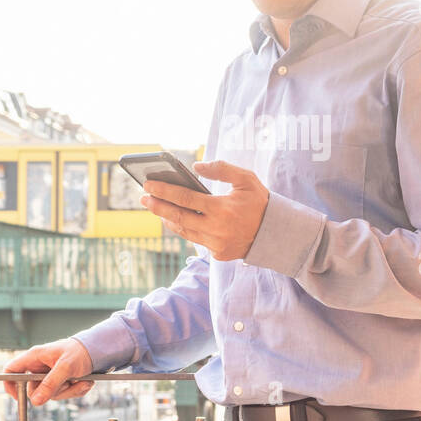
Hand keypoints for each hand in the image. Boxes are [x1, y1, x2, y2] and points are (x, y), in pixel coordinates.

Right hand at [2, 338, 94, 405]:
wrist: (99, 351)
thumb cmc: (81, 351)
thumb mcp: (66, 367)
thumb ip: (50, 384)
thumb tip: (35, 401)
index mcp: (35, 357)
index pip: (10, 370)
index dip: (9, 384)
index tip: (17, 397)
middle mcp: (40, 367)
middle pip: (34, 390)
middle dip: (53, 392)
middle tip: (68, 384)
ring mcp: (50, 376)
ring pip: (51, 395)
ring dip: (69, 390)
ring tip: (81, 380)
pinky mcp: (61, 382)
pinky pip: (63, 394)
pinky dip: (75, 390)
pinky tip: (84, 381)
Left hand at [140, 160, 268, 261]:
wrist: (276, 233)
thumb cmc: (260, 202)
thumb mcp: (246, 179)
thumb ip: (221, 169)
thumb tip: (196, 166)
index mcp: (221, 208)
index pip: (185, 198)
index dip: (164, 190)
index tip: (147, 184)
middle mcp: (216, 229)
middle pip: (178, 217)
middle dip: (157, 206)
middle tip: (143, 197)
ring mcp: (216, 244)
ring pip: (184, 231)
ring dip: (167, 219)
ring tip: (156, 207)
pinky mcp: (218, 254)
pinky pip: (195, 240)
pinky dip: (184, 229)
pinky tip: (176, 220)